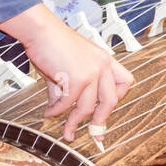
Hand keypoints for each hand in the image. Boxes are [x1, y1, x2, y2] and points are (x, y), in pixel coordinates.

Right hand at [0, 3, 133, 144]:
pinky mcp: (76, 79)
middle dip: (101, 121)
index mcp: (104, 59)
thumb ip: (68, 87)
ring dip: (74, 122)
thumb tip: (58, 108)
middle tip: (96, 134)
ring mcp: (91, 73)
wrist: (40, 30)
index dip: (117, 98)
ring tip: (66, 131)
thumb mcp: (68, 65)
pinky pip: (67, 105)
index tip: (105, 111)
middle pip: (111, 101)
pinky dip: (56, 112)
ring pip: (88, 108)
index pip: (125, 82)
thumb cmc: (52, 43)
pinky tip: (48, 113)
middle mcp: (102, 65)